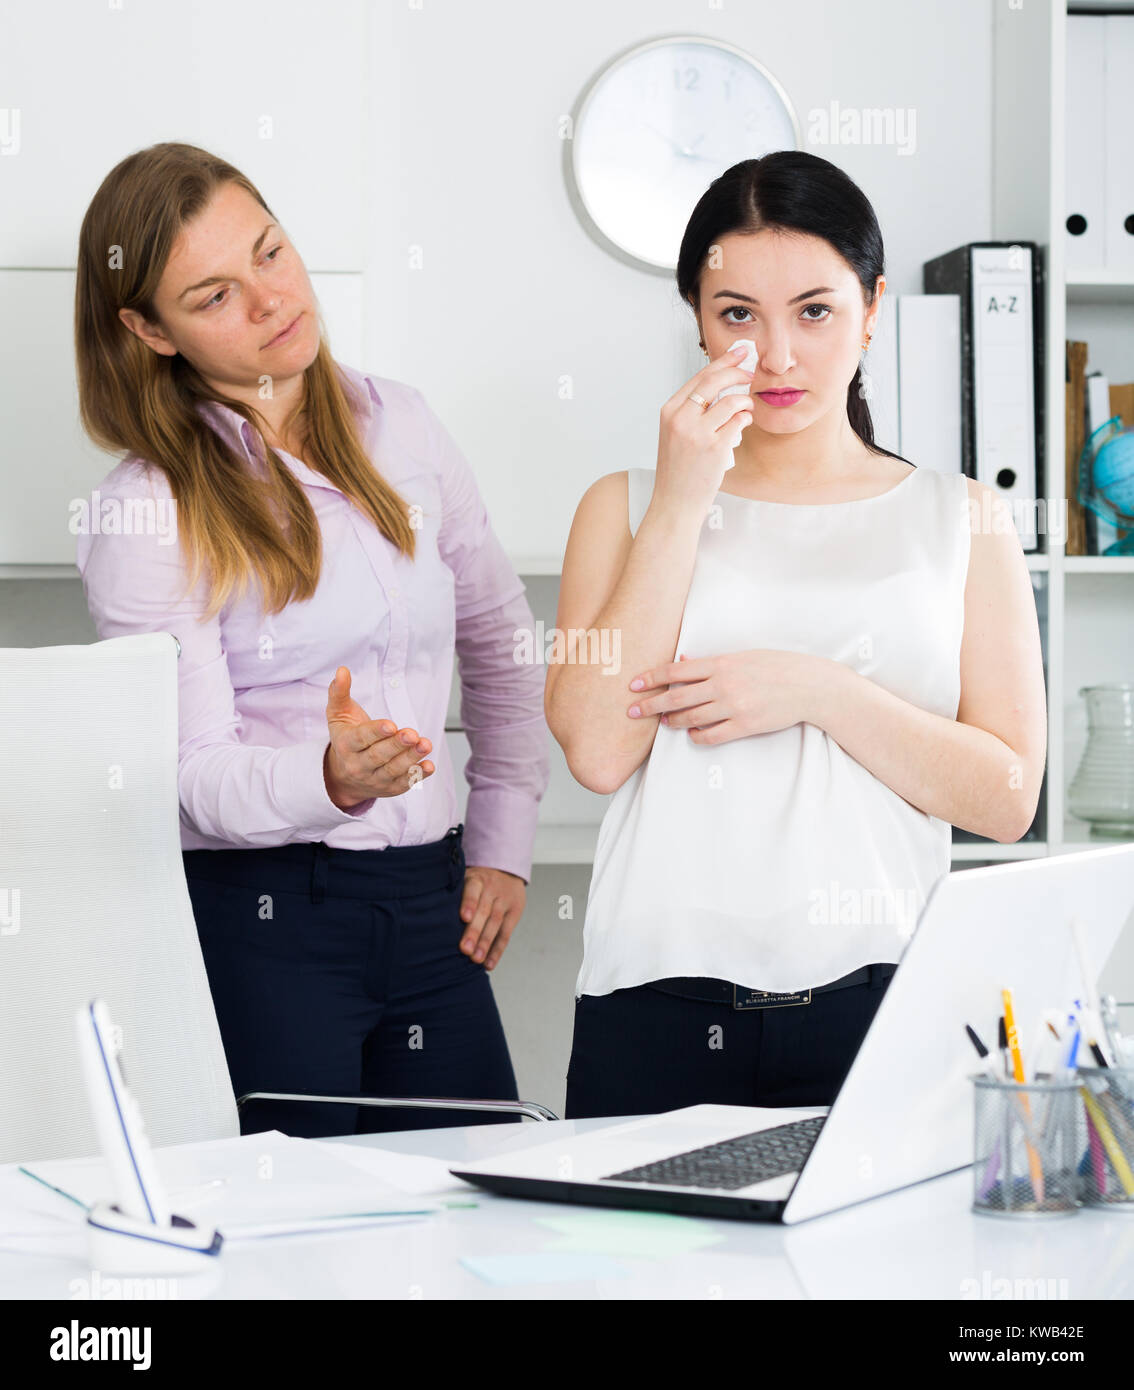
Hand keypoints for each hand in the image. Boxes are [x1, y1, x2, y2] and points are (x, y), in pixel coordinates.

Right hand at [323, 665, 434, 807]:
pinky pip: (405, 783)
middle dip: (397, 745)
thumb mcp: (338, 715)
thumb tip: (342, 670)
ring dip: (411, 758)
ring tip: (425, 744)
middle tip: (412, 734)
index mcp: (346, 745)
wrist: (342, 776)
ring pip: (393, 770)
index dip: (376, 732)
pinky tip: (429, 765)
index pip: (361, 739)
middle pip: (379, 756)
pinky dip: (418, 775)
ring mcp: (375, 779)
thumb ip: (339, 692)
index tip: (391, 725)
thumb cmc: (345, 738)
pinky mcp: (390, 788)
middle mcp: (359, 765)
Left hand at [458, 865, 525, 969]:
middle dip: (474, 931)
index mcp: (477, 879)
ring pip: (495, 923)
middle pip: (484, 911)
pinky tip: (488, 964)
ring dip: (485, 943)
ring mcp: (505, 901)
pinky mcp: (515, 912)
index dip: (469, 903)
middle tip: (465, 950)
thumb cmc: (477, 880)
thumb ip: (455, 893)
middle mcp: (492, 889)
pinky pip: (506, 934)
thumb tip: (430, 914)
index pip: (473, 891)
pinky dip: (497, 950)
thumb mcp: (466, 877)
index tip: (463, 918)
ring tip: (475, 959)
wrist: (507, 868)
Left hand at [627, 650, 828, 744]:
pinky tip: (692, 734)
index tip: (634, 684)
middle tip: (632, 711)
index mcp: (721, 662)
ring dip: (672, 721)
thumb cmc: (777, 666)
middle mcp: (723, 684)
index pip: (676, 670)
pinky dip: (696, 736)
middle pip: (676, 696)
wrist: (809, 685)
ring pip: (690, 717)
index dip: (651, 678)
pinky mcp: (744, 726)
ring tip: (663, 722)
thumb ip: (712, 662)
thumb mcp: (743, 656)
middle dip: (650, 704)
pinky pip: (711, 735)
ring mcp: (733, 706)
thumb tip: (683, 662)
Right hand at [652, 344, 755, 513]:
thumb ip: (692, 411)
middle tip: (750, 374)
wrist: (674, 503)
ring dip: (745, 402)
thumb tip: (721, 388)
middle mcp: (680, 418)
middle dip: (737, 372)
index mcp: (669, 411)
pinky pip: (739, 421)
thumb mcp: (675, 435)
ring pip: (731, 401)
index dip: (722, 362)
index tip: (739, 354)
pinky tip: (744, 424)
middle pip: (714, 381)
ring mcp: (697, 433)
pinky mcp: (715, 448)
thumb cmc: (678, 471)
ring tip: (746, 410)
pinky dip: (745, 419)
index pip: (699, 377)